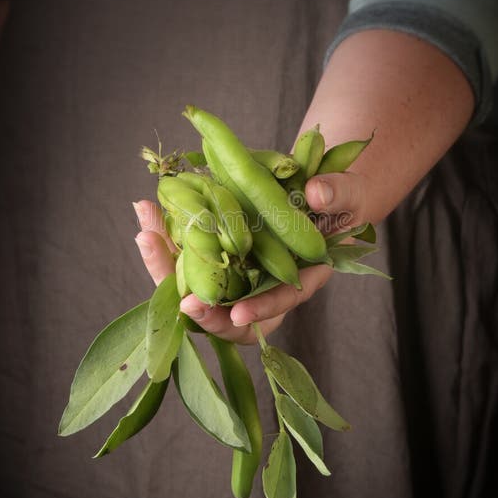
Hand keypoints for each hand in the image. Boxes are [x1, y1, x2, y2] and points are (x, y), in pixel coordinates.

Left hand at [133, 195, 347, 344]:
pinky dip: (164, 235)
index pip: (275, 309)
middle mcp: (259, 281)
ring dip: (166, 265)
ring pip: (195, 283)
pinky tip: (146, 211)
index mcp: (296, 280)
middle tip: (183, 303)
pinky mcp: (215, 245)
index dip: (258, 312)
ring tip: (147, 235)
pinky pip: (185, 251)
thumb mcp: (351, 195)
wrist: (319, 184)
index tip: (238, 314)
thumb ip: (340, 195)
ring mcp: (233, 265)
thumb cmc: (343, 199)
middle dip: (201, 309)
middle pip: (225, 311)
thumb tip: (318, 192)